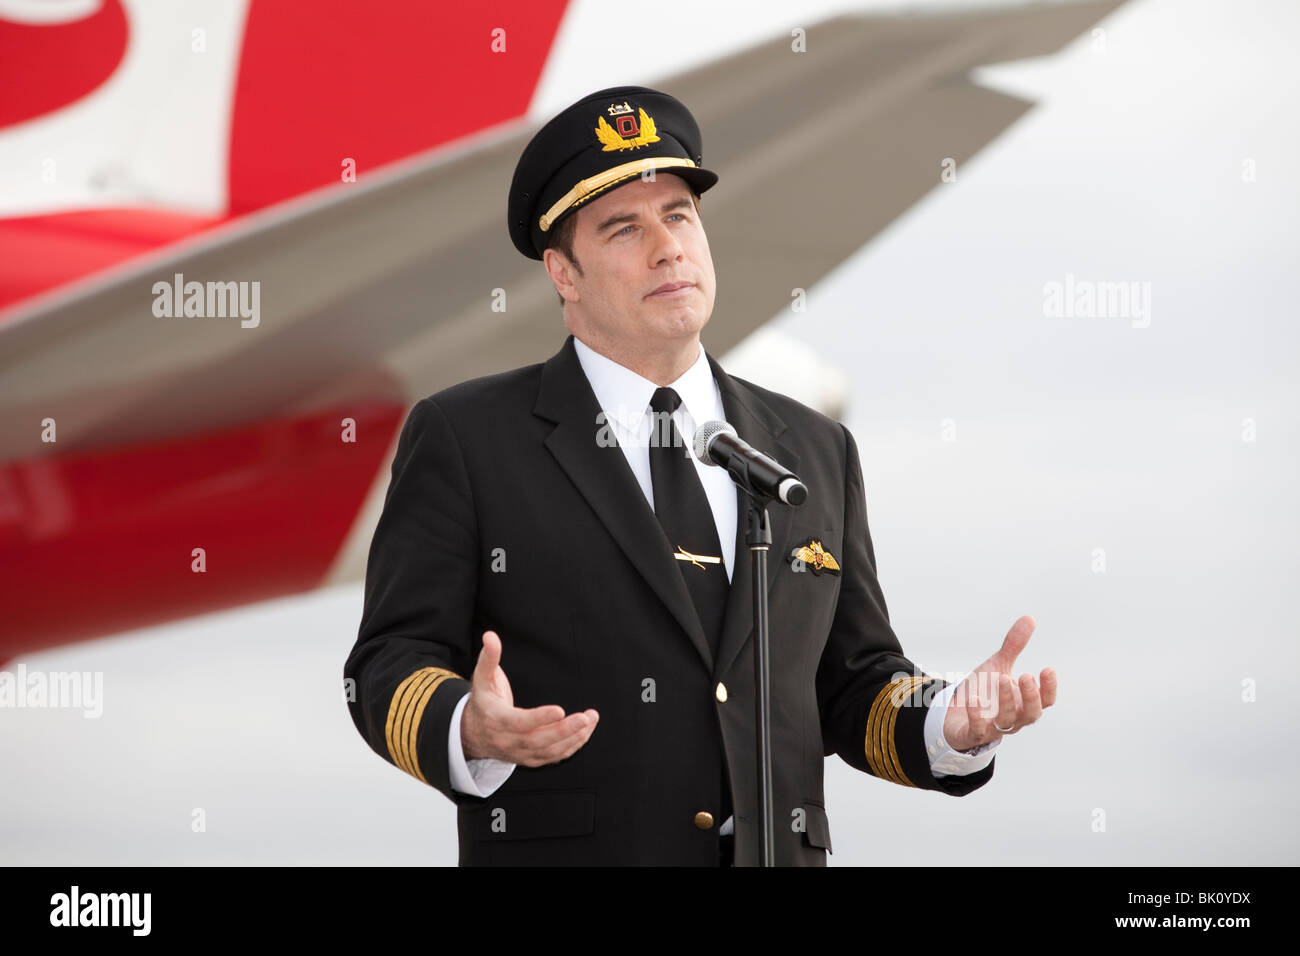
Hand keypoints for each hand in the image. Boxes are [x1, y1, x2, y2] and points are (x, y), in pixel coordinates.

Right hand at [460, 630, 598, 765]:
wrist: (472, 734)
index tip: (560, 710)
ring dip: (573, 738)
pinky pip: (554, 757)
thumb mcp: (482, 678)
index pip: (519, 722)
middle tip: (585, 718)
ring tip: (591, 719)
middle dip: (564, 730)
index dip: (539, 718)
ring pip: (549, 751)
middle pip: (539, 740)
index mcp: (497, 720)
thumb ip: (489, 657)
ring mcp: (520, 753)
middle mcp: (508, 741)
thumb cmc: (483, 701)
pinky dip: (572, 746)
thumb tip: (490, 635)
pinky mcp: (530, 759)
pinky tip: (585, 731)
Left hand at [942, 615, 1056, 751]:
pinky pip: (978, 730)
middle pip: (1031, 714)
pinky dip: (977, 716)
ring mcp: (994, 728)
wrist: (954, 713)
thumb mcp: (998, 665)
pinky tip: (975, 699)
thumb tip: (1030, 618)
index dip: (1049, 687)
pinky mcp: (973, 734)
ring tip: (1002, 678)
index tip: (1047, 668)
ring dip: (1006, 701)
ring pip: (1008, 722)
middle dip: (1030, 696)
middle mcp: (1013, 718)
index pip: (1045, 701)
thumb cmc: (983, 690)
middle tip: (1025, 675)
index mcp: (1023, 703)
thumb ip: (1014, 646)